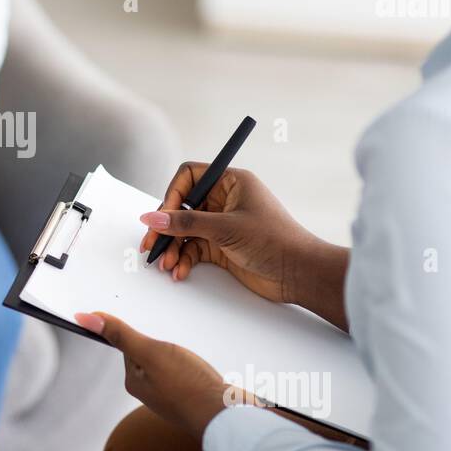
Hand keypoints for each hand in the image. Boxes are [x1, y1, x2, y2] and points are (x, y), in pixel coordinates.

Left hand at [74, 311, 256, 438]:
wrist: (225, 414)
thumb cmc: (188, 386)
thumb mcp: (149, 351)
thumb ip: (120, 334)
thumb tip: (85, 319)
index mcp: (135, 382)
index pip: (130, 346)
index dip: (143, 334)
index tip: (154, 331)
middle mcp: (150, 391)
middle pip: (152, 354)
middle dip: (164, 343)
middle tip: (178, 346)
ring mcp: (172, 395)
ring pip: (171, 363)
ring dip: (181, 354)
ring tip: (192, 357)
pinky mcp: (192, 396)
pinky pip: (188, 374)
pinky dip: (194, 366)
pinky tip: (203, 367)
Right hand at [139, 163, 349, 330]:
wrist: (299, 274)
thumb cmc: (275, 241)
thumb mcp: (225, 228)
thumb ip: (185, 222)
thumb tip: (152, 218)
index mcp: (231, 182)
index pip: (190, 176)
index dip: (172, 194)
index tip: (163, 216)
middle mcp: (225, 200)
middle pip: (182, 206)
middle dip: (166, 227)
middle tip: (151, 244)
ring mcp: (222, 224)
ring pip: (185, 230)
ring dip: (173, 247)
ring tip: (166, 264)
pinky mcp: (221, 246)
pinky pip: (193, 248)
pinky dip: (184, 259)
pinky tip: (180, 271)